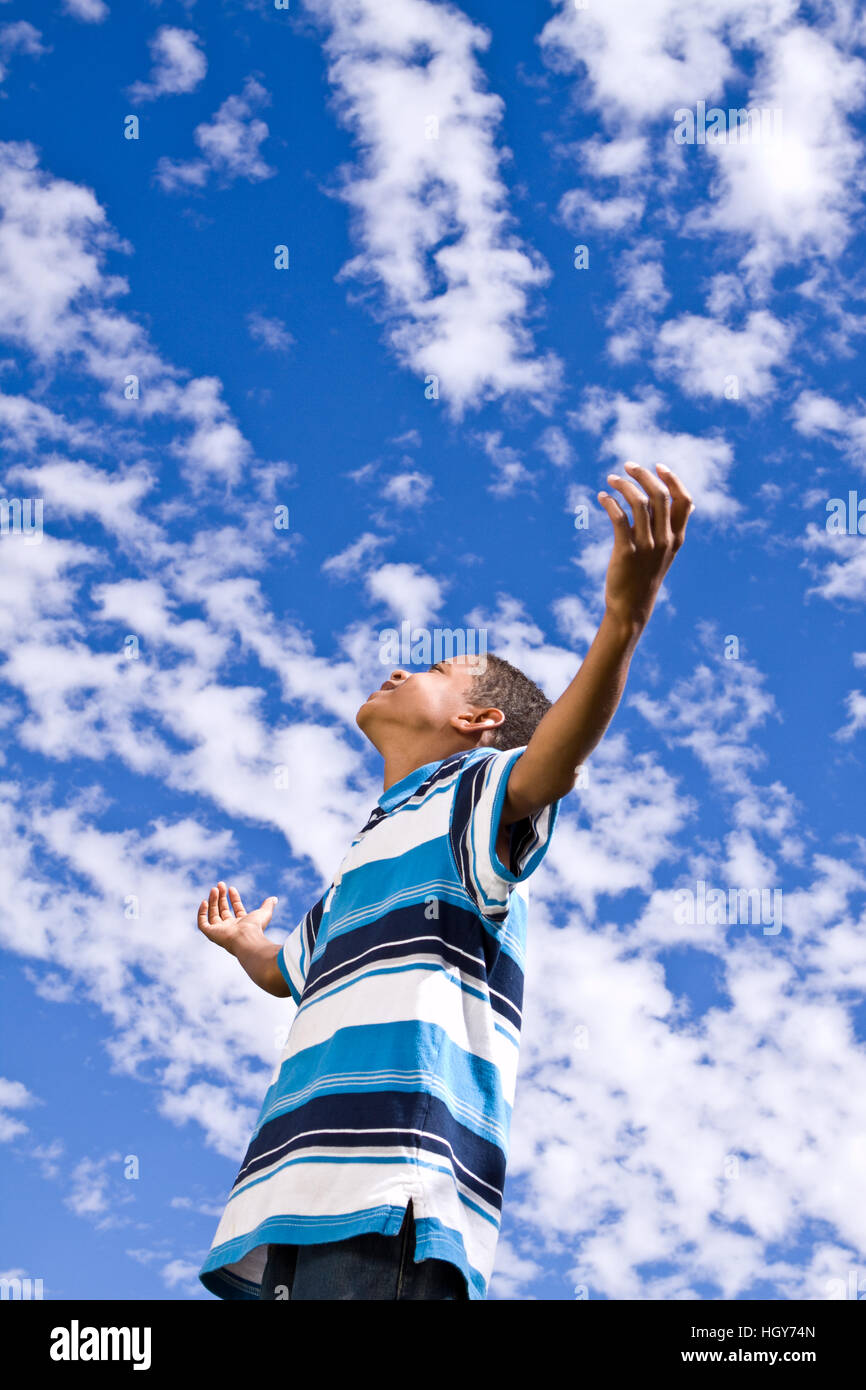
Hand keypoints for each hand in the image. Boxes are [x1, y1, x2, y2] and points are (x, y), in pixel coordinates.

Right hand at [197, 880, 277, 955]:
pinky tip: (204, 902)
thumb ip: (268, 905)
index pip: (235, 909)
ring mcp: (219, 931)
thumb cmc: (256, 927)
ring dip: (212, 901)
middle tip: (219, 885)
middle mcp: (229, 928)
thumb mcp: (264, 913)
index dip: (233, 898)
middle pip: (222, 910)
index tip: (231, 888)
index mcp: (241, 924)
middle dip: (221, 897)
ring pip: (212, 914)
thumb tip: (274, 899)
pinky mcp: (211, 933)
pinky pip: (202, 923)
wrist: (247, 938)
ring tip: (214, 889)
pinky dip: (201, 913)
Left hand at [597, 462, 693, 630]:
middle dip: (644, 475)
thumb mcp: (667, 551)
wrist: (631, 605)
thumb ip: (675, 526)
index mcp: (677, 537)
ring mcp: (646, 546)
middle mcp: (665, 540)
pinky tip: (602, 497)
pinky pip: (619, 518)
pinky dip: (610, 502)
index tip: (657, 466)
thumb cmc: (647, 574)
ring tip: (611, 479)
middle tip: (628, 465)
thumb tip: (691, 505)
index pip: (684, 500)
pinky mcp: (626, 552)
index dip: (673, 479)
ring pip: (638, 503)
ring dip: (623, 485)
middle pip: (660, 496)